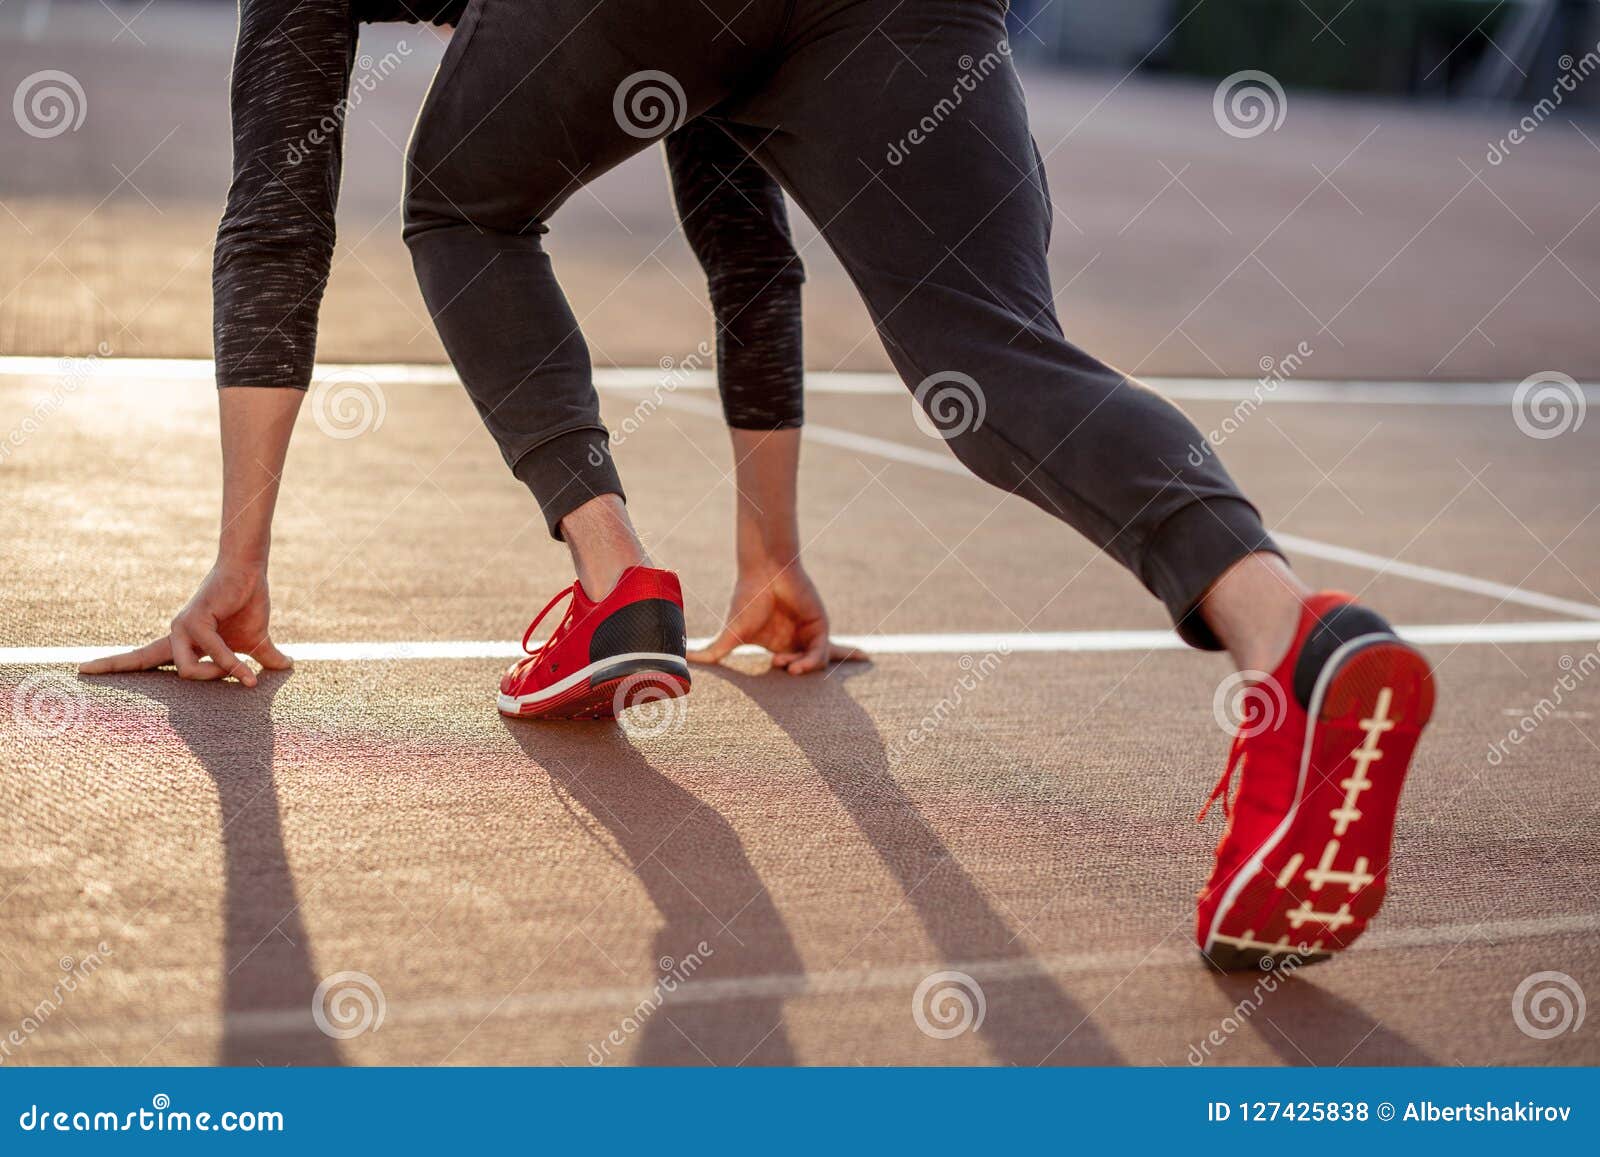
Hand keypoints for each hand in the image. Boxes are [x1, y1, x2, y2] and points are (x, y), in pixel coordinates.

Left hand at [78, 563, 291, 685]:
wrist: (251, 572)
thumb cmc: (249, 603)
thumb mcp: (255, 642)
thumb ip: (261, 659)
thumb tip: (287, 667)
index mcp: (182, 642)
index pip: (142, 657)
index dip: (114, 665)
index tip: (80, 670)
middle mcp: (174, 635)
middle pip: (146, 662)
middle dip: (168, 678)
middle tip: (229, 681)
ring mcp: (182, 627)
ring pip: (188, 670)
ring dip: (221, 677)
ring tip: (245, 679)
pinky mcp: (195, 619)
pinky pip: (211, 653)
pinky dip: (230, 665)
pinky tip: (246, 673)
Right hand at [689, 560, 866, 674]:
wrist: (764, 571)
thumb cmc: (746, 600)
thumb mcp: (731, 634)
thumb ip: (713, 652)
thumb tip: (684, 659)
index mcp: (779, 645)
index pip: (789, 668)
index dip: (783, 672)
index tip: (771, 664)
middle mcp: (796, 640)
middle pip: (806, 668)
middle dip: (795, 672)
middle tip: (778, 664)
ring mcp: (809, 633)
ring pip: (815, 663)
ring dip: (802, 668)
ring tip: (788, 666)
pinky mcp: (820, 626)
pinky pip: (823, 651)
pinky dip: (812, 662)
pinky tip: (797, 665)